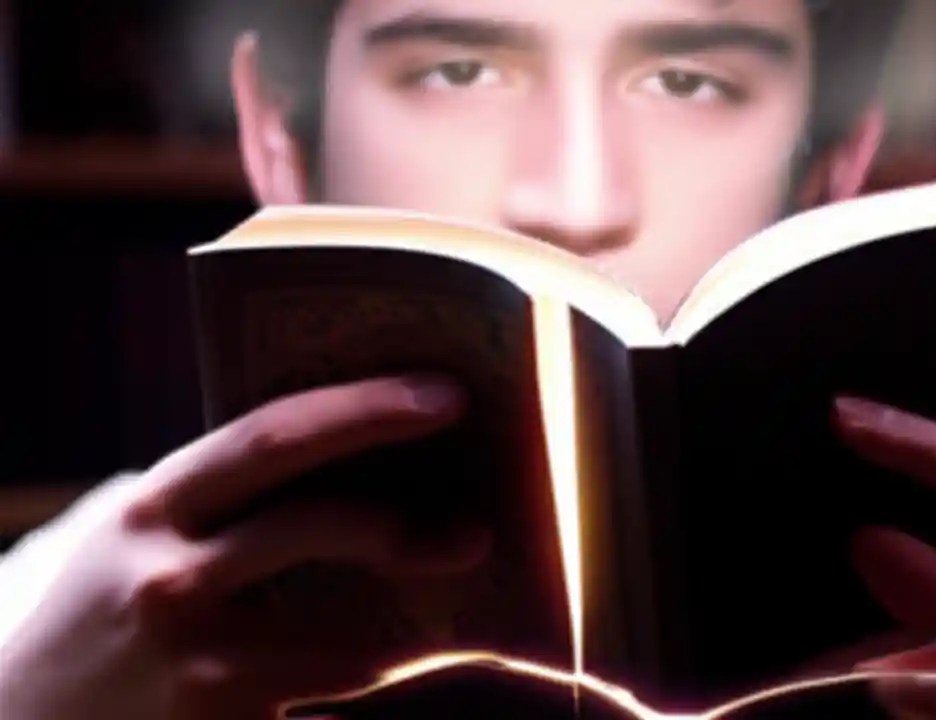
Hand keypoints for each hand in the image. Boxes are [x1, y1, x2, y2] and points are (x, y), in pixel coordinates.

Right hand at [0, 376, 487, 719]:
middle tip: (480, 528)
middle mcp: (167, 575)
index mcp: (157, 504)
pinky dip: (385, 671)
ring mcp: (192, 658)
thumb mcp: (152, 534)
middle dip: (407, 523)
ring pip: (345, 635)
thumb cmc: (115, 608)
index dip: (367, 410)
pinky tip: (412, 651)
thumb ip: (238, 499)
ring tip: (452, 588)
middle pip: (315, 526)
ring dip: (413, 620)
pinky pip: (333, 692)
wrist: (26, 718)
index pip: (273, 435)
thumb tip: (379, 465)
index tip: (446, 394)